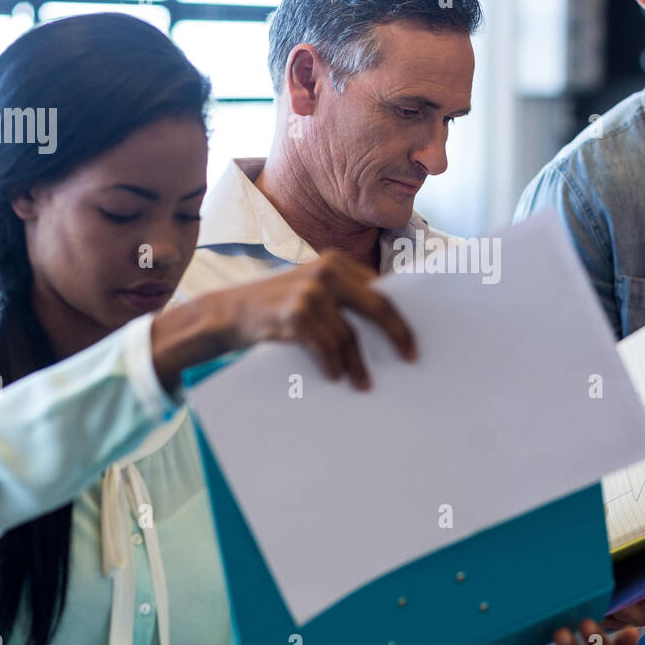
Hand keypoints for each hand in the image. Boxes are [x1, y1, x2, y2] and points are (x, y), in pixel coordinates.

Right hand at [152, 249, 415, 390]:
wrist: (229, 313)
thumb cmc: (277, 308)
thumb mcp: (313, 291)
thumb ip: (344, 297)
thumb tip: (390, 324)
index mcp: (336, 261)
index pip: (381, 289)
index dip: (400, 315)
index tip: (415, 339)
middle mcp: (327, 270)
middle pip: (377, 306)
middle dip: (397, 333)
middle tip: (410, 357)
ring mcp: (311, 291)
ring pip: (349, 335)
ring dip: (358, 363)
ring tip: (364, 383)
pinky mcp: (295, 313)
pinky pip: (327, 347)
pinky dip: (334, 365)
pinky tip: (336, 378)